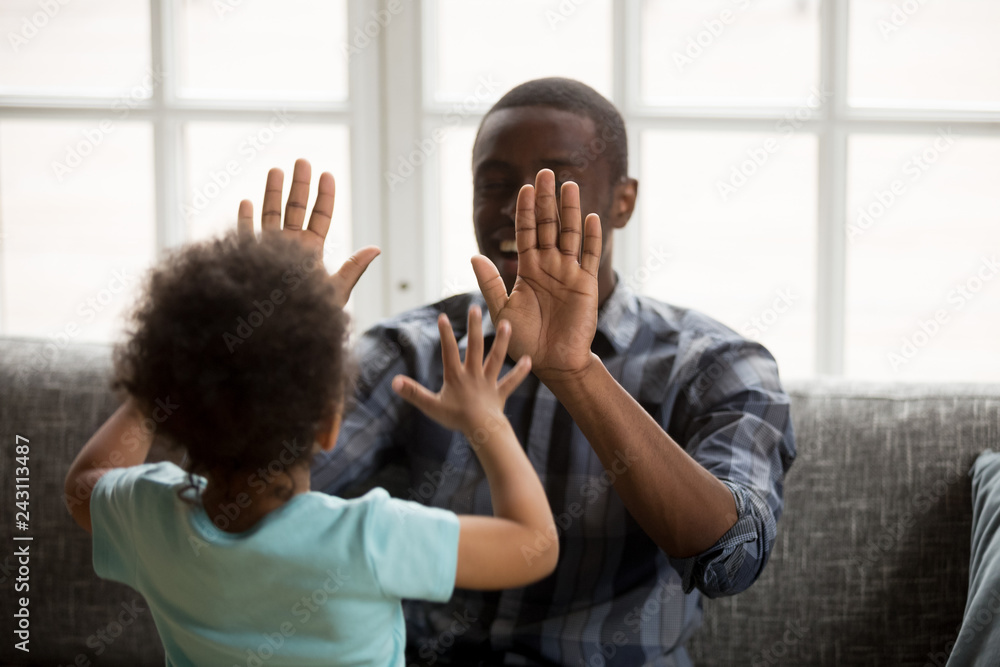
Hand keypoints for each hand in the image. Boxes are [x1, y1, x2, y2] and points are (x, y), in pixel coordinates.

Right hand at [237, 158, 379, 308]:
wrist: (278, 336)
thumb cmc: (311, 318)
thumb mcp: (335, 292)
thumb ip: (352, 269)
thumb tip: (376, 248)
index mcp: (311, 252)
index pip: (320, 217)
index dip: (324, 196)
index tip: (327, 174)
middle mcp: (290, 248)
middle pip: (295, 209)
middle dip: (299, 184)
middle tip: (303, 161)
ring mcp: (268, 252)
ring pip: (270, 216)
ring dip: (272, 193)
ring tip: (276, 169)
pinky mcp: (249, 261)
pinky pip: (245, 237)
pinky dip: (245, 220)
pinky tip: (247, 202)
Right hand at [391, 306, 530, 434]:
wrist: (482, 431)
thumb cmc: (455, 419)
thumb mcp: (431, 406)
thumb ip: (413, 392)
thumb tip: (394, 382)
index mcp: (456, 376)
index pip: (449, 351)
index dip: (445, 334)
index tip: (443, 316)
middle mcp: (474, 375)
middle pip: (475, 347)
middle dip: (474, 327)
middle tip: (476, 308)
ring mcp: (489, 383)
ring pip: (496, 358)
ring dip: (502, 341)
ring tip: (507, 324)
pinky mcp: (500, 393)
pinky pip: (511, 382)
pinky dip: (520, 372)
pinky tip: (528, 360)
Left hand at [471, 169, 601, 383]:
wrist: (551, 362)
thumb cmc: (523, 340)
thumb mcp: (502, 309)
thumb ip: (490, 283)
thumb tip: (473, 255)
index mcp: (528, 269)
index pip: (525, 232)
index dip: (526, 210)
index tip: (525, 187)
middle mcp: (549, 265)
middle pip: (548, 226)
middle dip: (547, 200)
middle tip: (546, 173)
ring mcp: (569, 273)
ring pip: (570, 234)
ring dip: (570, 210)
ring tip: (569, 185)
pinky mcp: (586, 284)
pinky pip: (591, 256)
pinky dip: (592, 238)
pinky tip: (590, 217)